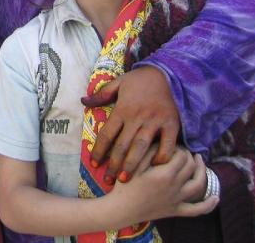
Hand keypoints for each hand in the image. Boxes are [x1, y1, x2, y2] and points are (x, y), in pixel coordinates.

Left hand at [82, 66, 178, 182]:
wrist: (168, 73)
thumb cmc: (140, 80)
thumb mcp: (119, 83)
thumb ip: (101, 94)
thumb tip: (83, 101)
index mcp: (122, 109)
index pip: (107, 134)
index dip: (99, 150)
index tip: (93, 164)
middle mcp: (137, 117)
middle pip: (122, 145)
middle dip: (114, 164)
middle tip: (108, 180)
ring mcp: (155, 122)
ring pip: (141, 147)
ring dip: (132, 165)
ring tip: (125, 180)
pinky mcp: (171, 124)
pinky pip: (167, 144)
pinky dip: (162, 156)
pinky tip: (154, 167)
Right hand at [109, 146, 217, 224]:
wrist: (121, 209)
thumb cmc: (124, 185)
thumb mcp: (133, 164)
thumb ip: (149, 151)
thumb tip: (162, 142)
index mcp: (165, 174)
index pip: (182, 156)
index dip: (180, 148)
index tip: (172, 145)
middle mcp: (175, 187)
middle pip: (191, 167)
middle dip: (189, 156)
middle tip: (182, 151)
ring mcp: (177, 200)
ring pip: (199, 185)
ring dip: (203, 171)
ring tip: (200, 161)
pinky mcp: (176, 211)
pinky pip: (197, 210)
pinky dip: (209, 205)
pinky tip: (216, 198)